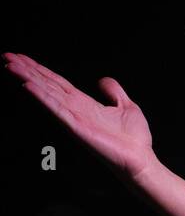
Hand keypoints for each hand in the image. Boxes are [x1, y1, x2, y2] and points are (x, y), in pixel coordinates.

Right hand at [5, 52, 156, 179]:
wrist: (141, 159)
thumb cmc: (135, 139)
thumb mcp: (126, 106)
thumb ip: (113, 92)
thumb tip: (101, 80)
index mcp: (84, 104)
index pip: (57, 82)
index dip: (40, 70)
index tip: (21, 58)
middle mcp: (75, 110)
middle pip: (47, 85)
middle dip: (27, 71)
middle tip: (6, 56)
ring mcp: (74, 119)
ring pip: (47, 94)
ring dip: (28, 79)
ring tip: (11, 66)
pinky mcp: (77, 128)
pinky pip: (57, 110)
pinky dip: (43, 98)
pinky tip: (28, 86)